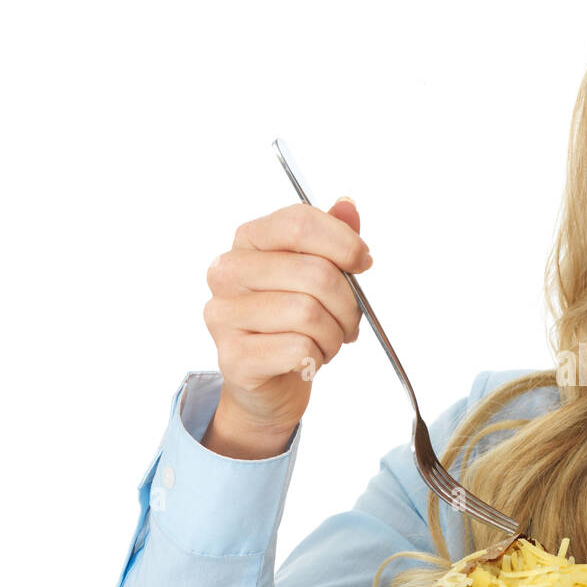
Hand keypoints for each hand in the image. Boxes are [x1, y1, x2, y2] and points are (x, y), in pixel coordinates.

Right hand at [201, 199, 371, 458]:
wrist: (270, 381)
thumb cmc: (295, 322)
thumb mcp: (317, 272)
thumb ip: (332, 237)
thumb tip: (347, 205)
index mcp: (249, 240)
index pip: (298, 223)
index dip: (343, 243)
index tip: (363, 263)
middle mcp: (228, 272)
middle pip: (313, 273)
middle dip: (348, 303)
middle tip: (350, 320)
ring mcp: (224, 315)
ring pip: (309, 314)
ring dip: (334, 334)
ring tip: (327, 340)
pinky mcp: (233, 358)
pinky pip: (299, 350)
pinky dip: (318, 357)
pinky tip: (309, 359)